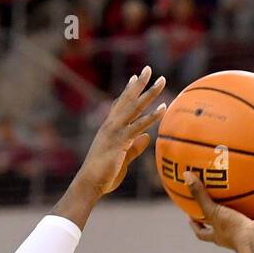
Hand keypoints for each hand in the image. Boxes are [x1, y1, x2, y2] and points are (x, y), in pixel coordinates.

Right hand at [78, 65, 166, 195]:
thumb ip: (134, 148)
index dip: (128, 91)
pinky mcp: (120, 140)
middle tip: (149, 69)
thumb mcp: (122, 158)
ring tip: (162, 80)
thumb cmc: (104, 175)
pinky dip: (152, 116)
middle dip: (139, 84)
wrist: (90, 183)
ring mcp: (115, 131)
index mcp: (109, 128)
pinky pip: (139, 125)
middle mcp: (111, 125)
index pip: (120, 105)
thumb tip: (146, 138)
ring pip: (135, 107)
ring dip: (149, 93)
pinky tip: (163, 108)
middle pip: (128, 100)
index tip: (136, 78)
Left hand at [184, 172, 253, 252]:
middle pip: (221, 229)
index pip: (202, 233)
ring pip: (243, 223)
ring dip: (243, 213)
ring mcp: (248, 234)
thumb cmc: (234, 229)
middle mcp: (232, 236)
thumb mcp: (213, 210)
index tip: (189, 217)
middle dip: (218, 219)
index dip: (195, 226)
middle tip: (214, 205)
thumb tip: (186, 175)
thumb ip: (200, 195)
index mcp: (219, 236)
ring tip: (243, 198)